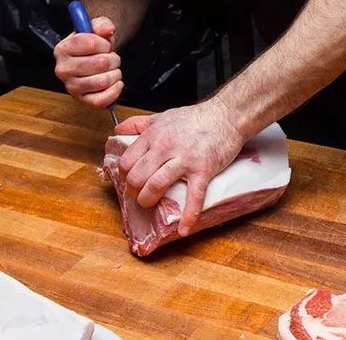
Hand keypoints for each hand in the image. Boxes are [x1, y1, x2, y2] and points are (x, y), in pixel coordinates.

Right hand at [53, 16, 122, 107]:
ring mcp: (71, 87)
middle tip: (110, 58)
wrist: (93, 59)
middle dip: (113, 59)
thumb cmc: (94, 45)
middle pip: (100, 64)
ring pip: (103, 82)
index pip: (90, 43)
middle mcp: (63, 69)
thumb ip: (102, 25)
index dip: (105, 43)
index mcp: (63, 49)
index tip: (105, 44)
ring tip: (111, 70)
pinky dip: (114, 91)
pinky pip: (102, 100)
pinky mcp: (82, 100)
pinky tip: (114, 83)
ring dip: (115, 74)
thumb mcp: (96, 28)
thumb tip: (107, 30)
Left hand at [115, 100, 245, 235]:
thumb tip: (118, 128)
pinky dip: (189, 215)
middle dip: (135, 191)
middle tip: (140, 194)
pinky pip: (194, 196)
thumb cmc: (195, 118)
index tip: (131, 180)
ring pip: (156, 185)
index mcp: (154, 135)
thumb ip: (139, 123)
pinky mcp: (203, 169)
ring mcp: (185, 159)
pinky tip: (184, 229)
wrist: (227, 116)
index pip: (127, 161)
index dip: (126, 175)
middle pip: (137, 176)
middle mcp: (165, 147)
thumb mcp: (163, 116)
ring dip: (148, 200)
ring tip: (150, 204)